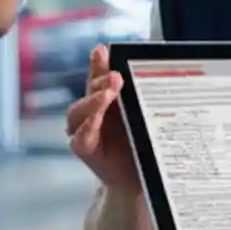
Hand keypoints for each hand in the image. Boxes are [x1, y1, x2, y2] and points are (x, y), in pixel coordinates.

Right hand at [66, 45, 138, 191]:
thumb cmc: (142, 143)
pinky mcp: (86, 149)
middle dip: (100, 82)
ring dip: (93, 102)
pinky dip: (86, 128)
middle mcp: (95, 110)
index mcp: (110, 97)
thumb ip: (144, 95)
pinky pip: (81, 137)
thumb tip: (150, 67)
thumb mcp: (147, 116)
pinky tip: (93, 122)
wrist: (139, 178)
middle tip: (116, 77)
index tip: (102, 51)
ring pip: (80, 112)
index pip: (101, 75)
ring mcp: (87, 129)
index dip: (98, 62)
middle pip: (91, 90)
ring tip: (107, 95)